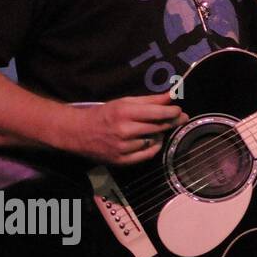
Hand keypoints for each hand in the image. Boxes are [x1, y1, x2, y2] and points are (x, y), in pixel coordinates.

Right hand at [69, 92, 188, 165]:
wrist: (78, 132)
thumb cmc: (104, 114)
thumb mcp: (125, 102)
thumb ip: (150, 100)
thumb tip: (172, 95)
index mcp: (125, 113)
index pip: (158, 113)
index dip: (173, 112)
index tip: (179, 110)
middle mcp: (124, 130)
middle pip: (159, 127)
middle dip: (171, 122)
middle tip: (178, 118)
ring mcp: (122, 147)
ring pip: (154, 141)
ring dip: (159, 135)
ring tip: (155, 129)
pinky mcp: (120, 160)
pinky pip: (147, 155)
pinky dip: (152, 148)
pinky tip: (151, 141)